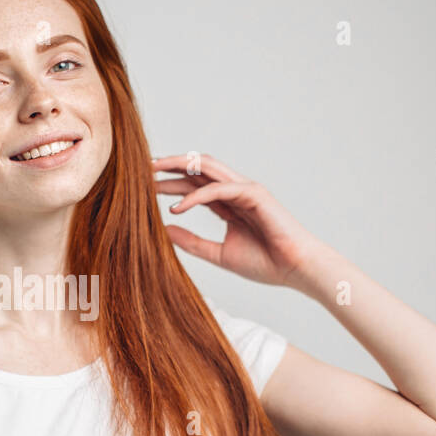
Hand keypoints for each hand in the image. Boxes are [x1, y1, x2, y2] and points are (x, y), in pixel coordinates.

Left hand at [152, 153, 324, 288]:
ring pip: (207, 167)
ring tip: (152, 172)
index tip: (142, 186)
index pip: (193, 185)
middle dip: (169, 166)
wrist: (296, 269)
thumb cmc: (265, 263)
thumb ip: (192, 243)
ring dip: (178, 166)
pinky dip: (196, 196)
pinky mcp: (254, 194)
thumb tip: (163, 232)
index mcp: (228, 203)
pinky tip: (176, 207)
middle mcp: (235, 191)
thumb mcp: (218, 254)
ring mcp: (245, 189)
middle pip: (197, 169)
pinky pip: (219, 189)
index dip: (168, 183)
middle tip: (140, 169)